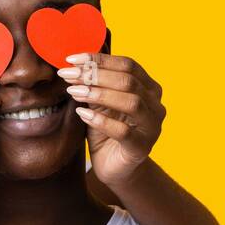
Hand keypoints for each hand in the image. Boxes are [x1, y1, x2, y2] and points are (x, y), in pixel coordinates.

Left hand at [58, 52, 165, 187]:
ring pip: (131, 102)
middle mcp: (156, 105)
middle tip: (68, 75)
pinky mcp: (141, 148)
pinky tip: (82, 115)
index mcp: (149, 88)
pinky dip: (101, 121)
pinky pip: (124, 131)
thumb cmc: (106, 131)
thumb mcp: (98, 102)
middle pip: (129, 81)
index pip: (128, 65)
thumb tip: (79, 58)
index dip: (100, 60)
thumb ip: (95, 82)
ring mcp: (152, 127)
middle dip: (95, 75)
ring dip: (99, 94)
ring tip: (74, 92)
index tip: (71, 59)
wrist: (112, 166)